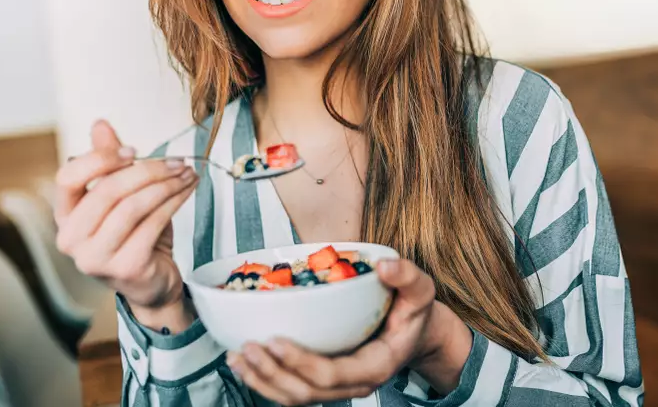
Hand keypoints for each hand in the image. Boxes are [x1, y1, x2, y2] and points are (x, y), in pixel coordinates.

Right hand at [53, 120, 198, 313]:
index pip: (68, 178)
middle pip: (107, 190)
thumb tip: (100, 124)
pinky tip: (187, 191)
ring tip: (187, 173)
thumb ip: (109, 162)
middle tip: (177, 162)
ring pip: (133, 206)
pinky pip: (152, 224)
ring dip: (165, 184)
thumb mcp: (121, 196)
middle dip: (147, 170)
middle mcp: (72, 239)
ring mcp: (95, 258)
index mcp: (65, 216)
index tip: (133, 150)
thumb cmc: (135, 235)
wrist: (152, 284)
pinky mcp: (125, 267)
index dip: (100, 159)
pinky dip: (174, 202)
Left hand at [227, 259, 472, 404]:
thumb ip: (406, 276)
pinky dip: (265, 379)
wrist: (417, 332)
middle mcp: (353, 384)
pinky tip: (244, 362)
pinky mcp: (323, 381)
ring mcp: (337, 387)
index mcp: (375, 367)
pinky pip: (290, 389)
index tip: (275, 340)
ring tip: (236, 356)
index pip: (332, 374)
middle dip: (272, 373)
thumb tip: (384, 265)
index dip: (300, 362)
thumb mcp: (421, 290)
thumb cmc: (414, 310)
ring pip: (294, 397)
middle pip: (306, 392)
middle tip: (246, 346)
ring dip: (262, 380)